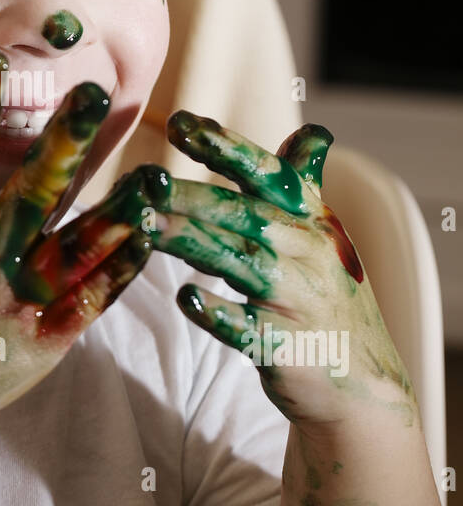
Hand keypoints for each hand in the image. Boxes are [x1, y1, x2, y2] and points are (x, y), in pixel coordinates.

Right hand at [0, 50, 161, 464]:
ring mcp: (18, 307)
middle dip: (64, 140)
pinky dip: (121, 269)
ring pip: (78, 246)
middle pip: (32, 192)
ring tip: (151, 175)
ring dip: (116, 208)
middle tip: (93, 94)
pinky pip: (91, 301)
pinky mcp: (43, 346)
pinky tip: (148, 239)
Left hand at [142, 113, 416, 428]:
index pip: (268, 173)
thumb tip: (313, 133)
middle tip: (142, 180)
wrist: (363, 382)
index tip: (180, 123)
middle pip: (244, 214)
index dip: (226, 147)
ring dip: (190, 240)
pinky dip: (217, 313)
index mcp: (312, 221)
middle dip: (192, 195)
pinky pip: (246, 329)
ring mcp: (298, 301)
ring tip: (145, 225)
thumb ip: (306, 188)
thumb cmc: (328, 299)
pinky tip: (185, 298)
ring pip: (240, 261)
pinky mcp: (283, 347)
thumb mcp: (325, 238)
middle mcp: (308, 253)